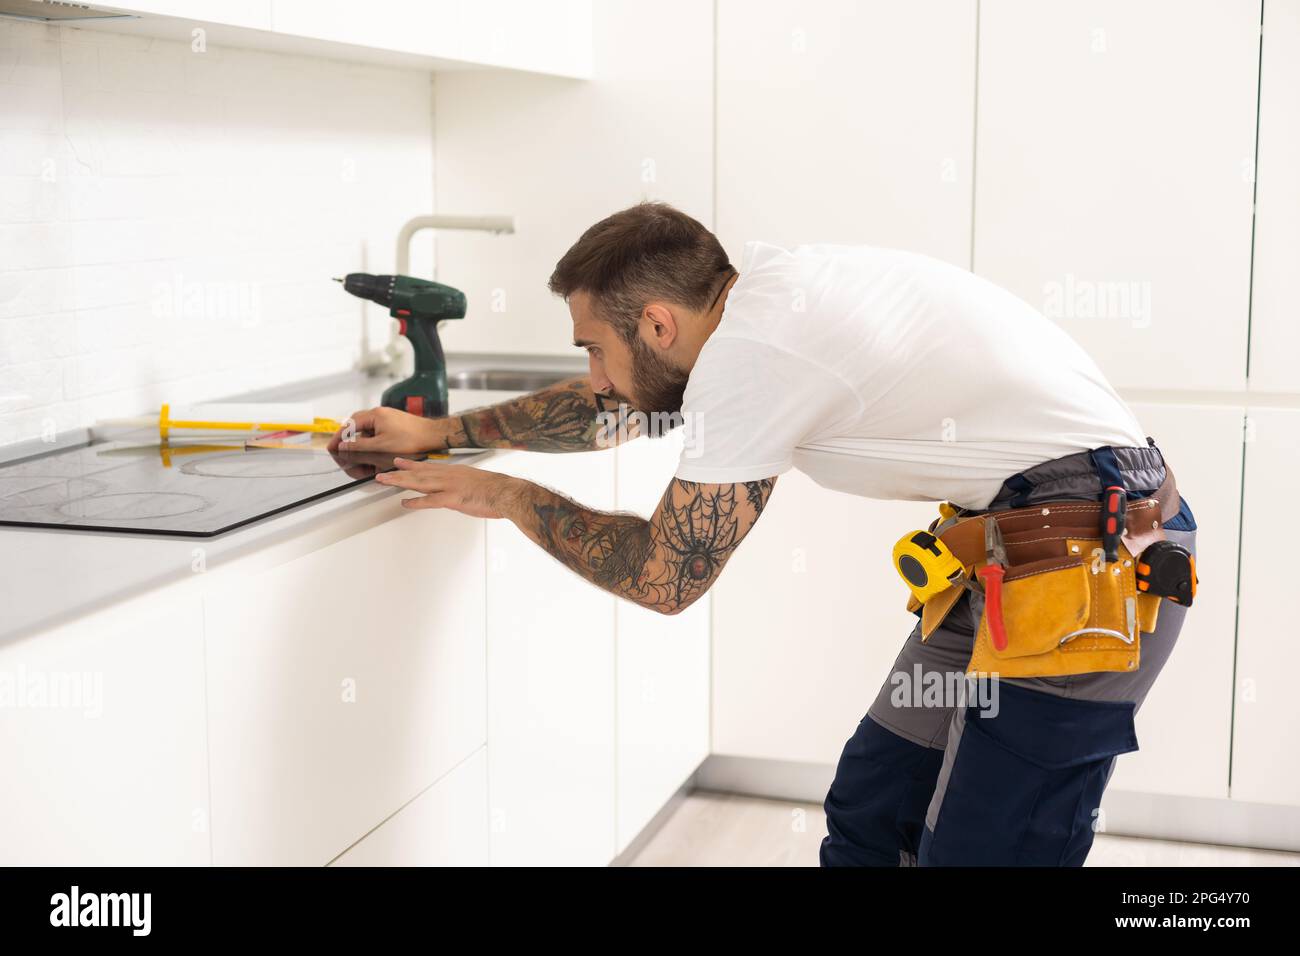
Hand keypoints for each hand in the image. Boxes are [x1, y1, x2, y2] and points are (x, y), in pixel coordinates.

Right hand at [328, 407, 446, 454]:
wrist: (433, 436)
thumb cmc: (412, 439)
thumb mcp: (381, 446)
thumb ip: (359, 446)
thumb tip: (343, 446)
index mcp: (374, 415)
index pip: (349, 425)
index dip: (338, 438)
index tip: (332, 447)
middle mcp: (379, 414)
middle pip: (356, 427)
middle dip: (348, 441)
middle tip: (341, 453)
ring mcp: (387, 419)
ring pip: (366, 431)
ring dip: (360, 444)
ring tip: (358, 458)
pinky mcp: (393, 425)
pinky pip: (376, 433)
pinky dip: (371, 444)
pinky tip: (372, 455)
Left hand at [375, 458, 523, 519]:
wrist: (507, 492)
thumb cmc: (496, 490)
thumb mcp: (476, 482)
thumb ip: (462, 485)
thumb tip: (456, 491)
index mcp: (454, 472)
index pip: (428, 466)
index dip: (411, 464)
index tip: (398, 461)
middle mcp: (449, 476)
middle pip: (419, 474)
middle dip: (399, 473)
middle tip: (382, 472)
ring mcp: (450, 486)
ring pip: (420, 483)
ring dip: (401, 482)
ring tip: (385, 481)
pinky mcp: (454, 499)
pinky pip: (431, 500)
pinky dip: (416, 501)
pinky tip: (405, 502)